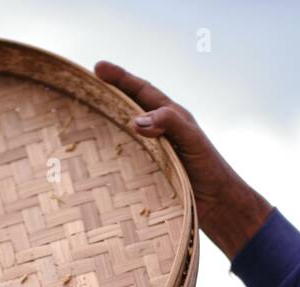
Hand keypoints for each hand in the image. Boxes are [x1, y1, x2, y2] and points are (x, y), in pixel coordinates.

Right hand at [95, 60, 272, 259]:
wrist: (217, 205)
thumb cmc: (209, 167)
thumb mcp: (191, 138)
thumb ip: (168, 122)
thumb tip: (134, 120)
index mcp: (170, 116)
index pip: (141, 91)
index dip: (120, 78)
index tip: (98, 67)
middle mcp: (157, 132)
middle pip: (127, 108)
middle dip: (106, 96)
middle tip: (82, 87)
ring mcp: (150, 153)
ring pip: (122, 134)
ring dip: (104, 126)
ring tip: (82, 117)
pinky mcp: (146, 175)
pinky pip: (123, 161)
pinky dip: (108, 156)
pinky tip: (93, 157)